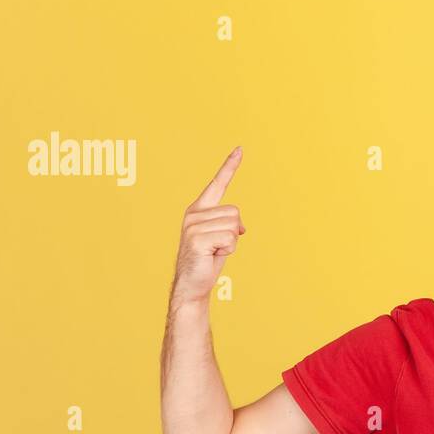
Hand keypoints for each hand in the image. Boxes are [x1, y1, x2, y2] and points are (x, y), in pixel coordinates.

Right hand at [171, 146, 246, 305]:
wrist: (192, 284)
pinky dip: (228, 250)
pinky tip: (212, 256)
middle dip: (234, 232)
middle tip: (218, 246)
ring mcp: (193, 225)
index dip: (229, 167)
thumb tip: (241, 226)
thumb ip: (229, 224)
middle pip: (235, 212)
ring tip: (214, 251)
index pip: (217, 184)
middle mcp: (193, 214)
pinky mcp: (197, 239)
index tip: (240, 149)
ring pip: (234, 226)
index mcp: (198, 210)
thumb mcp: (221, 238)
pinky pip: (230, 239)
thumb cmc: (207, 260)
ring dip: (231, 243)